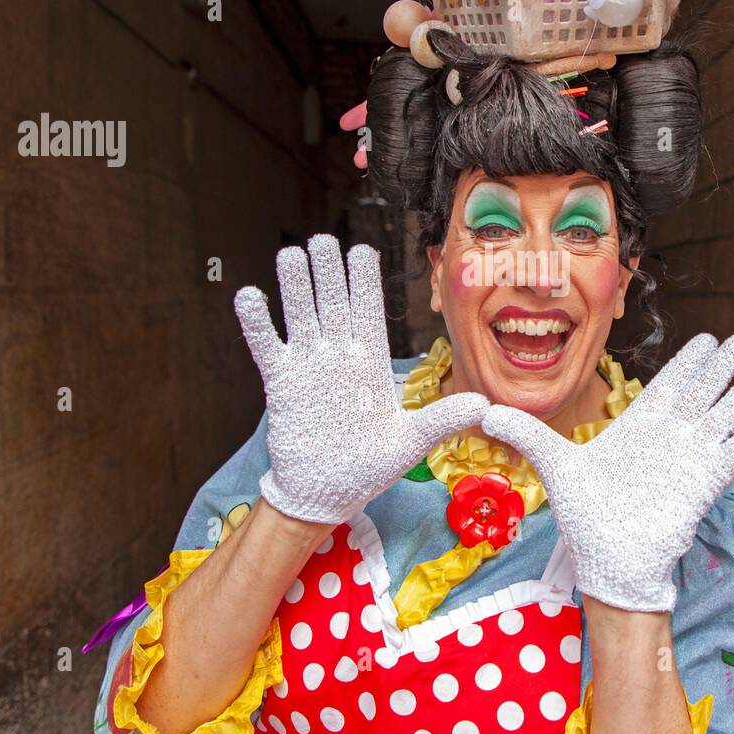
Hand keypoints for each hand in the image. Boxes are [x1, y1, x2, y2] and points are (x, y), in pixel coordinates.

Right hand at [234, 235, 487, 523]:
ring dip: (296, 286)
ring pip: (301, 316)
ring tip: (291, 253)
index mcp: (371, 365)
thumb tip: (484, 406)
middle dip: (330, 272)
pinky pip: (267, 347)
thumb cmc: (368, 468)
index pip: (369, 314)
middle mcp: (339, 358)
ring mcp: (309, 368)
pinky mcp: (282, 384)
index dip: (365, 283)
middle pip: (334, 305)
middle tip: (324, 239)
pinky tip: (249, 295)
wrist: (325, 494)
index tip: (363, 251)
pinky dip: (258, 323)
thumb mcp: (410, 443)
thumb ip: (442, 420)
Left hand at [481, 332, 733, 611]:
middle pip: (704, 392)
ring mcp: (691, 457)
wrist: (609, 562)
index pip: (669, 385)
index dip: (689, 362)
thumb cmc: (586, 518)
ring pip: (726, 415)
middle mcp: (670, 438)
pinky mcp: (706, 480)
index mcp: (639, 428)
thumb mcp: (554, 465)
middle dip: (725, 366)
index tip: (708, 337)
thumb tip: (484, 409)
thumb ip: (526, 434)